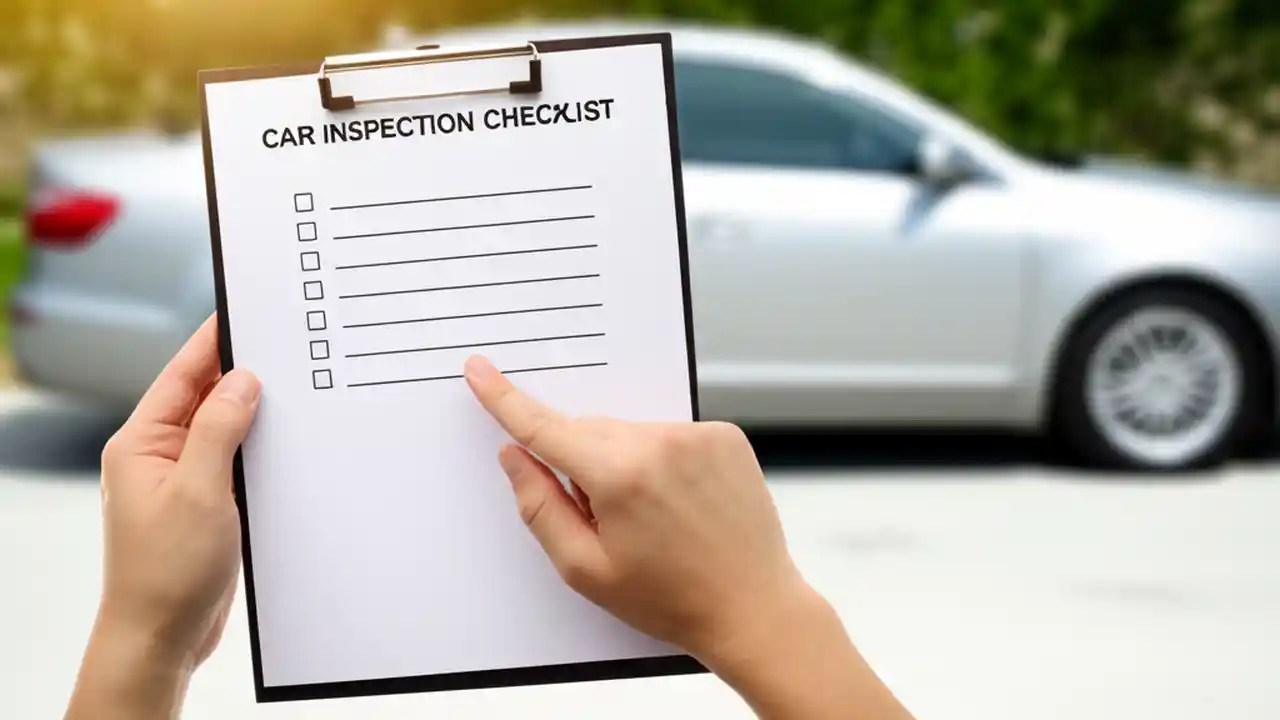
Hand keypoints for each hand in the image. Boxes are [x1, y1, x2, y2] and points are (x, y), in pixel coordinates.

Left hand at [67, 316, 259, 718]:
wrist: (161, 636)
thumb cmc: (167, 572)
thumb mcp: (199, 491)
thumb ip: (220, 430)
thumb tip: (242, 380)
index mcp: (141, 442)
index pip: (183, 374)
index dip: (215, 339)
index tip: (248, 310)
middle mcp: (157, 454)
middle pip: (205, 395)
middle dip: (244, 371)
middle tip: (288, 345)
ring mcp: (181, 478)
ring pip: (224, 428)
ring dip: (256, 412)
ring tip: (297, 386)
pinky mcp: (204, 502)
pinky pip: (234, 459)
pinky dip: (258, 446)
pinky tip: (288, 440)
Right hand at [464, 356, 912, 719]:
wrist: (753, 607)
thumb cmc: (670, 599)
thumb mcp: (586, 569)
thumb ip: (539, 507)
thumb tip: (513, 455)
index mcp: (619, 477)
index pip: (546, 428)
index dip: (506, 400)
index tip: (480, 371)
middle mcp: (660, 442)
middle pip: (589, 432)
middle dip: (583, 466)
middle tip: (609, 521)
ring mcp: (698, 435)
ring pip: (630, 433)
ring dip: (625, 463)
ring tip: (655, 518)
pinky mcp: (725, 435)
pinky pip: (669, 434)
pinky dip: (662, 460)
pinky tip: (680, 503)